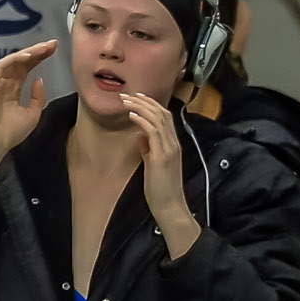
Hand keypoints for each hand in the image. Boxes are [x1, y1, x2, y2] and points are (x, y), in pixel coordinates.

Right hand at [0, 40, 56, 188]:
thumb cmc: (10, 133)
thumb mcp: (33, 114)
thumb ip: (37, 97)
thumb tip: (39, 80)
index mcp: (13, 91)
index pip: (27, 69)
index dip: (39, 58)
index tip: (54, 50)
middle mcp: (5, 84)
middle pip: (22, 62)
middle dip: (37, 51)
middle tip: (52, 43)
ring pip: (13, 61)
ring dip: (29, 52)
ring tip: (44, 47)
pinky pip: (1, 66)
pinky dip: (14, 59)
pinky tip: (28, 56)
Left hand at [123, 93, 197, 244]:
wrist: (170, 206)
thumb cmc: (160, 189)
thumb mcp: (153, 165)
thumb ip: (148, 148)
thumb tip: (139, 135)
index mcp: (172, 144)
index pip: (165, 117)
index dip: (151, 104)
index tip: (136, 97)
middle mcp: (173, 143)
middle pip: (162, 113)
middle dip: (144, 101)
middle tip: (127, 94)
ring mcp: (169, 149)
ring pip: (158, 118)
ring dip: (141, 107)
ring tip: (126, 101)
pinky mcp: (162, 157)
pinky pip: (154, 132)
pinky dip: (143, 121)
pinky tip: (131, 115)